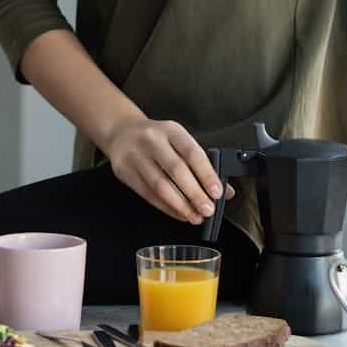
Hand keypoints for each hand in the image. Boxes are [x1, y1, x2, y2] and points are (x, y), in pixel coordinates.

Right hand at [99, 117, 234, 223]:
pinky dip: (166, 207)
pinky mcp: (124, 171)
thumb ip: (201, 164)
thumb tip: (225, 191)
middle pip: (176, 170)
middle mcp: (152, 140)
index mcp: (171, 130)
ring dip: (180, 205)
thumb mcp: (179, 141)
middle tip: (207, 209)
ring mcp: (135, 156)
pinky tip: (178, 213)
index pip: (192, 153)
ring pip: (160, 185)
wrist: (121, 132)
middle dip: (195, 194)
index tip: (217, 192)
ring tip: (194, 216)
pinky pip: (148, 194)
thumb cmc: (156, 139)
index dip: (206, 174)